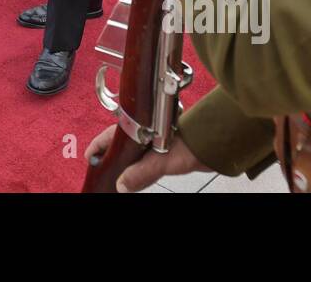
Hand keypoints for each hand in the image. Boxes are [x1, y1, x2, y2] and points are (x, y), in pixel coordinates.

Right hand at [84, 125, 211, 192]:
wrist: (219, 142)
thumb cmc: (195, 141)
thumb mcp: (164, 160)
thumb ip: (143, 173)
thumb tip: (122, 185)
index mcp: (141, 126)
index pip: (111, 134)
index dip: (99, 146)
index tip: (90, 157)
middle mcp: (146, 130)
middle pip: (121, 144)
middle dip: (111, 157)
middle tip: (101, 170)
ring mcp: (156, 139)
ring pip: (133, 152)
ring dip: (126, 165)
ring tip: (117, 177)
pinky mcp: (166, 148)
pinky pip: (146, 159)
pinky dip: (140, 168)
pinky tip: (137, 177)